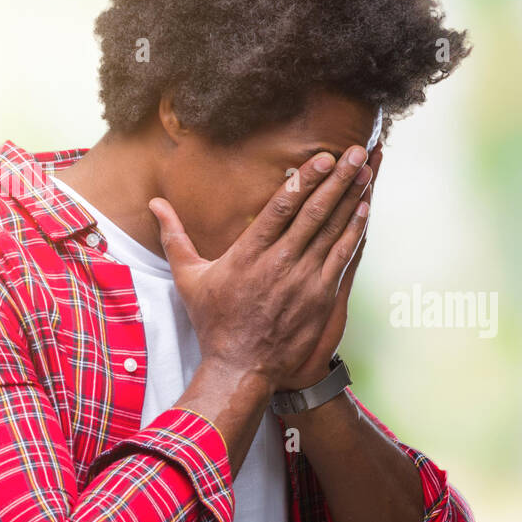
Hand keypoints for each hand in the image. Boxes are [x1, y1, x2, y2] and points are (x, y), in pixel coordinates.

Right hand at [149, 144, 373, 392]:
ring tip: (367, 172)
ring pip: (333, 231)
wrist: (241, 368)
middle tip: (356, 153)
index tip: (323, 157)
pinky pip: (342, 258)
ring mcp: (304, 281)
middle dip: (337, 180)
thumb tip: (155, 204)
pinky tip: (365, 211)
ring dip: (352, 199)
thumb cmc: (214, 323)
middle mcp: (279, 263)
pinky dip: (354, 233)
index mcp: (249, 253)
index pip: (282, 207)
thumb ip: (175, 237)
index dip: (305, 179)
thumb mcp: (188, 278)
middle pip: (314, 213)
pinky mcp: (321, 298)